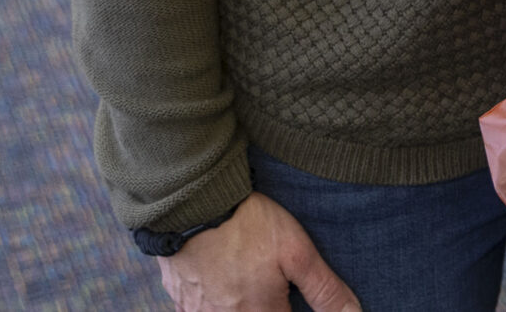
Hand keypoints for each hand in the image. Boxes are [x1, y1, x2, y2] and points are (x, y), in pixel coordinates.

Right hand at [157, 193, 357, 311]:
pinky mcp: (181, 301)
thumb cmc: (249, 225)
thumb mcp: (297, 252)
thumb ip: (324, 290)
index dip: (289, 308)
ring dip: (241, 303)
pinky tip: (220, 281)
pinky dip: (214, 302)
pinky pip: (201, 310)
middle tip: (265, 280)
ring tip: (245, 277)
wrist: (194, 203)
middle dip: (266, 304)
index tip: (286, 295)